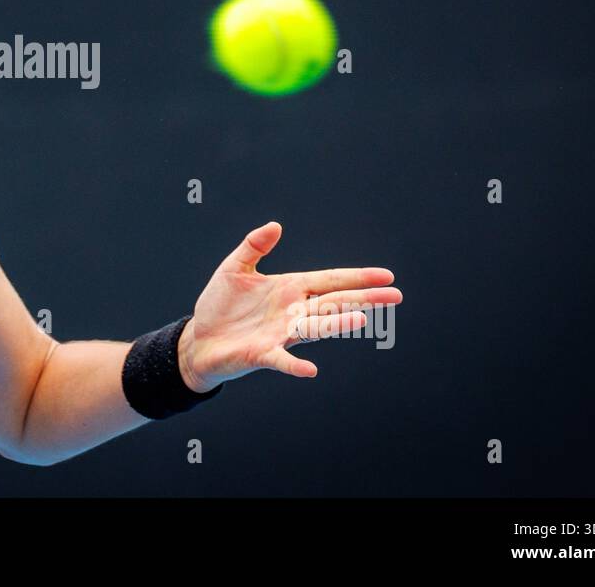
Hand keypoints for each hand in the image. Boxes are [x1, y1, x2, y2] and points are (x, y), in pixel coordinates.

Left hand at [177, 222, 401, 388]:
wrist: (199, 339)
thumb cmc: (221, 305)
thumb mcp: (234, 268)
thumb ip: (254, 246)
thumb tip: (276, 225)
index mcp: (290, 289)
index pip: (330, 280)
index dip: (357, 277)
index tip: (386, 276)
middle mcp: (293, 312)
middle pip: (334, 303)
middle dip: (364, 299)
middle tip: (395, 296)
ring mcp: (281, 334)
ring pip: (316, 327)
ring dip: (337, 325)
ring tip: (362, 320)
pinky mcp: (263, 353)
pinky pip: (282, 359)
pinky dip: (295, 365)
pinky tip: (311, 369)